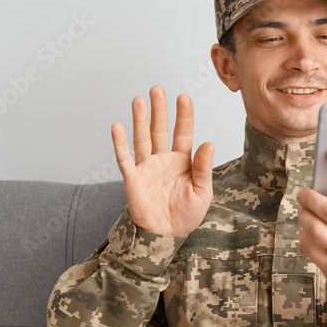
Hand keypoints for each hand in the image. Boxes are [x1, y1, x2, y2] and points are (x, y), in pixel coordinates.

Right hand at [111, 86, 214, 236]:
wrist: (167, 236)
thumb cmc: (186, 216)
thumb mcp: (202, 192)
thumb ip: (203, 168)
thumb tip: (208, 143)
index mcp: (183, 161)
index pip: (183, 133)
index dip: (184, 116)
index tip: (184, 97)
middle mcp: (163, 160)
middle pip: (160, 130)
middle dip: (159, 110)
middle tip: (157, 89)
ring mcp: (147, 168)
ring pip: (142, 138)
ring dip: (140, 120)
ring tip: (139, 100)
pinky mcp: (133, 179)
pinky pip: (125, 159)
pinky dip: (120, 144)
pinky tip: (117, 126)